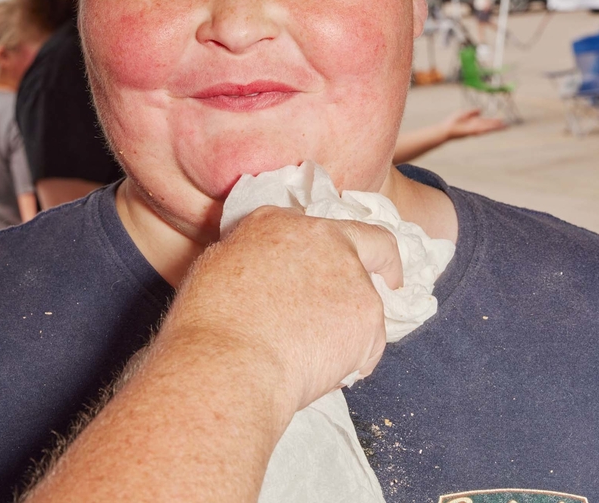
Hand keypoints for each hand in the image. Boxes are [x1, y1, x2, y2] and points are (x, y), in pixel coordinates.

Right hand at [159, 206, 401, 412]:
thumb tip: (265, 270)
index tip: (331, 264)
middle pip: (372, 242)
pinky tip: (326, 374)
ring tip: (314, 361)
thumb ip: (252, 258)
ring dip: (351, 327)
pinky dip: (355, 359)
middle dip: (387, 261)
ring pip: (366, 303)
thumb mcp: (216, 270)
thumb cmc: (207, 327)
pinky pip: (370, 342)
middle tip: (391, 280)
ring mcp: (352, 276)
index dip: (326, 249)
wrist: (228, 363)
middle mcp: (323, 239)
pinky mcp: (368, 314)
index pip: (315, 229)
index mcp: (278, 224)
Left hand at [442, 107, 506, 139]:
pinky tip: (492, 128)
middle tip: (508, 126)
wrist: (446, 128)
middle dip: (498, 126)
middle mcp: (476, 126)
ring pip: (487, 128)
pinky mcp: (470, 131)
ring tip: (503, 127)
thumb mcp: (464, 113)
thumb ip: (473, 112)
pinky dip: (486, 129)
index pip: (487, 122)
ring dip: (495, 128)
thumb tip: (481, 110)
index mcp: (475, 122)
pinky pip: (480, 129)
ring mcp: (474, 129)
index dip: (495, 122)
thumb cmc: (453, 121)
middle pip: (489, 126)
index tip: (503, 121)